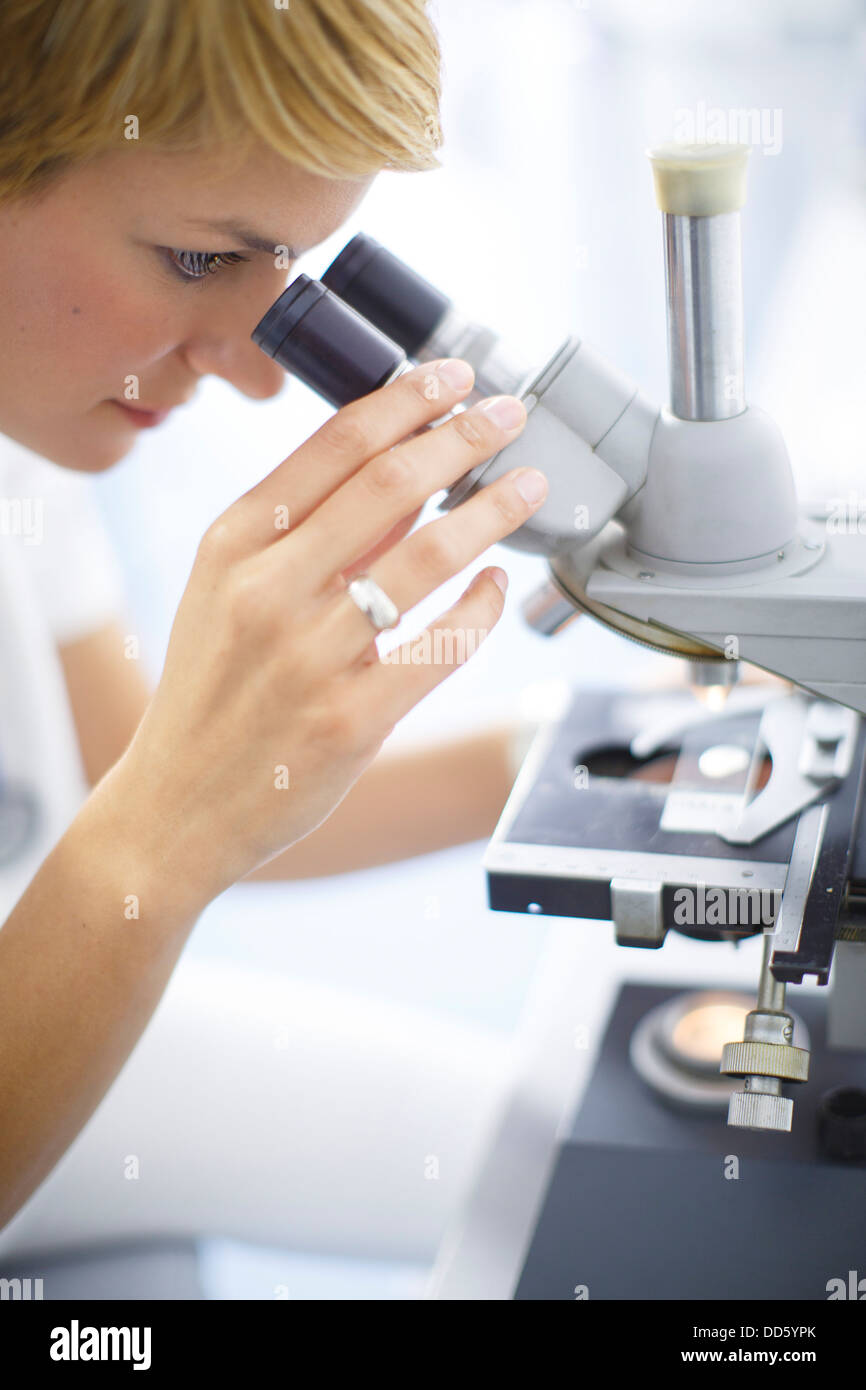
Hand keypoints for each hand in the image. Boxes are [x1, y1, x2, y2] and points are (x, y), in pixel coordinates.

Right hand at [117, 359, 547, 904]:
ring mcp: (309, 658)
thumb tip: (406, 480)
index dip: (405, 401)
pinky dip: (480, 608)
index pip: (332, 446)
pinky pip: (440, 648)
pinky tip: (495, 585)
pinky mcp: (351, 720)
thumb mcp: (227, 594)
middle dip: (462, 438)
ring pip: (426, 559)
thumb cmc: (211, 692)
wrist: (179, 805)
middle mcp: (266, 592)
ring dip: (490, 512)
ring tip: (527, 489)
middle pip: (388, 485)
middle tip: (509, 415)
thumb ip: (308, 536)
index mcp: (231, 546)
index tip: (452, 378)